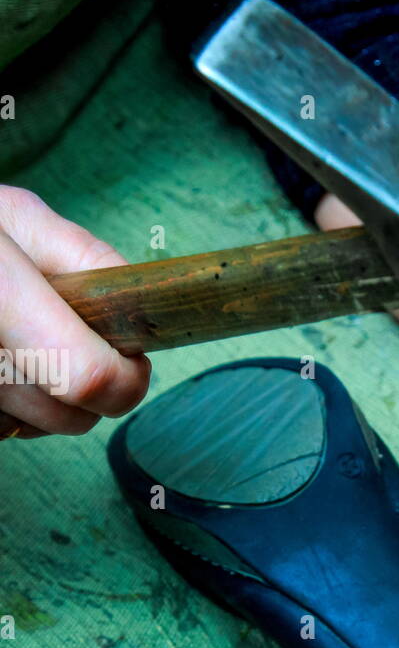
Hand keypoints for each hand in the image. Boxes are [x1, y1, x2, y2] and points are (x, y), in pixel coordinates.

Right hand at [0, 186, 149, 438]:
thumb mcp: (10, 217)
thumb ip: (80, 258)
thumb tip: (137, 304)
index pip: (83, 374)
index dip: (124, 378)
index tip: (132, 360)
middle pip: (68, 416)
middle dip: (94, 393)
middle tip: (82, 347)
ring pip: (34, 430)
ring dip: (46, 401)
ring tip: (22, 346)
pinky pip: (0, 429)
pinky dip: (8, 407)